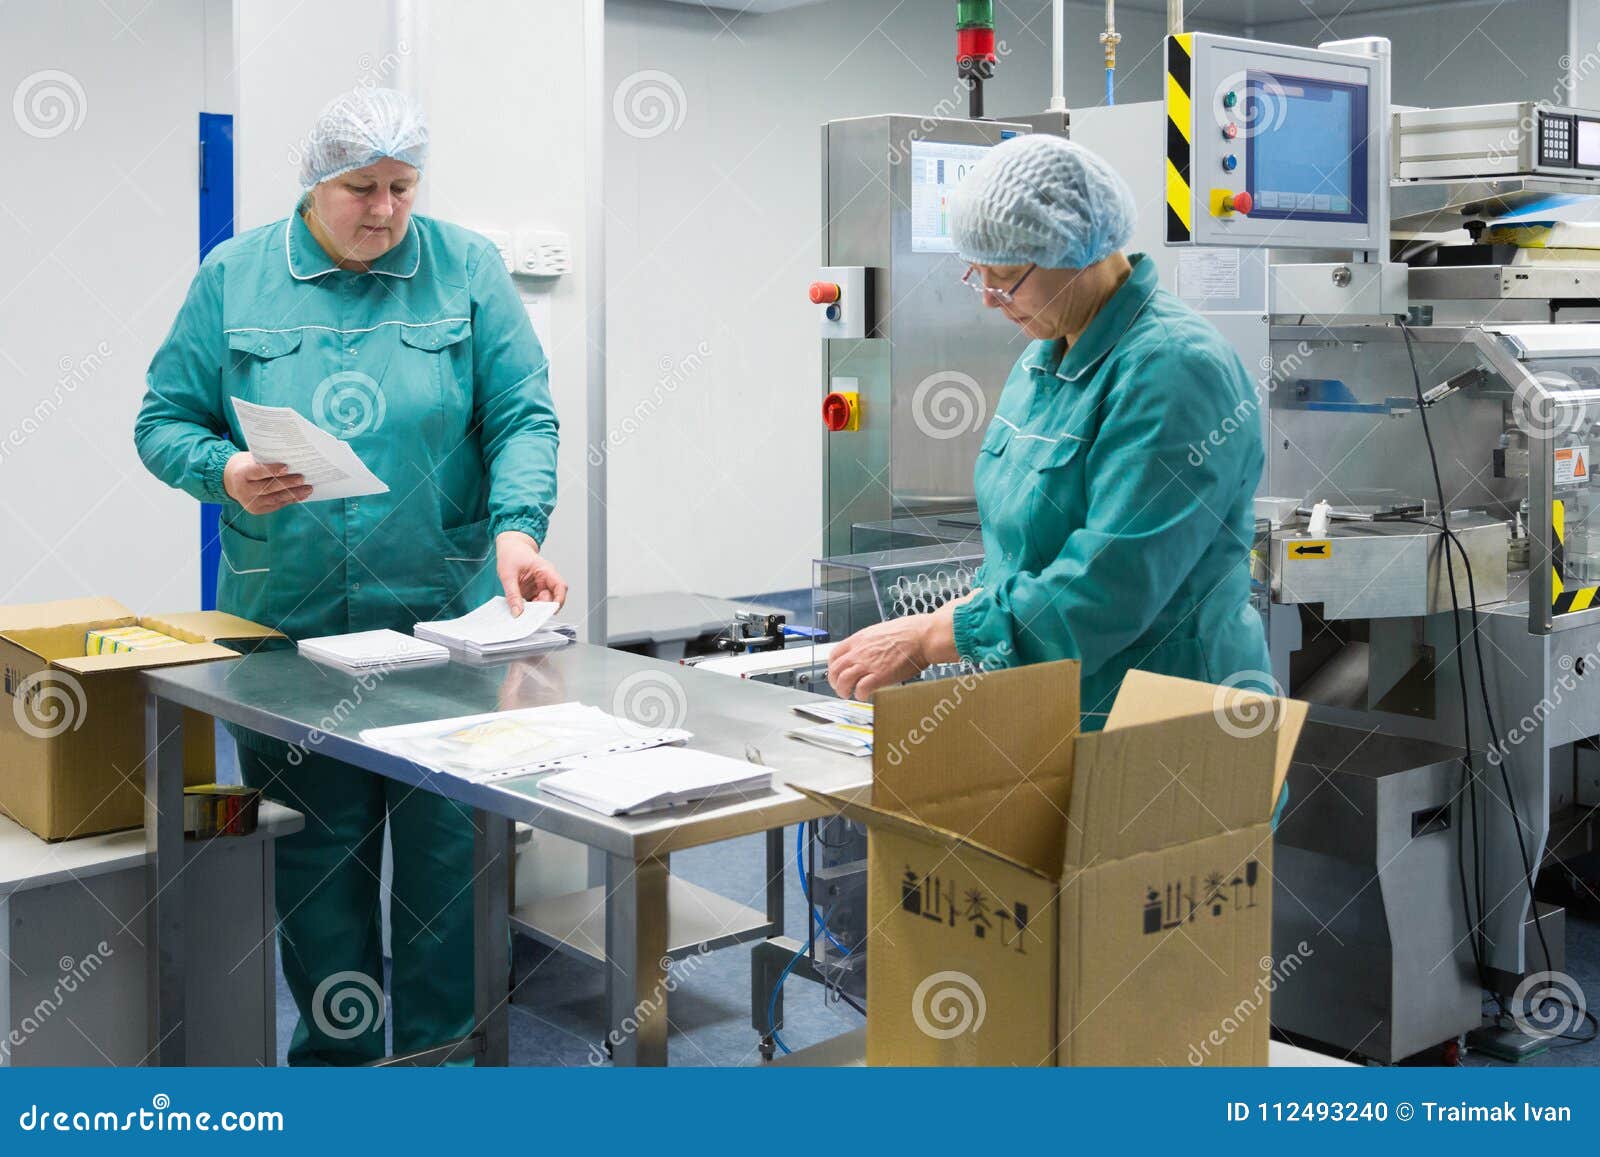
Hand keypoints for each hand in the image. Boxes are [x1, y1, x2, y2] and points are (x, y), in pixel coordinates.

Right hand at [223, 452, 310, 512]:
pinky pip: (277, 504)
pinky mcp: (258, 510)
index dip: (272, 470)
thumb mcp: (251, 459)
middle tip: (302, 478)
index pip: (258, 472)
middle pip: (269, 487)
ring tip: (308, 488)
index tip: (287, 466)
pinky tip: (302, 495)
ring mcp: (251, 502)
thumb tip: (292, 460)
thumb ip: (266, 461)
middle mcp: (244, 490)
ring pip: (275, 498)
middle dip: (287, 483)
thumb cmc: (248, 465)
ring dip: (294, 493)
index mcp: (241, 474)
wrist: (231, 481)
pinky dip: (291, 499)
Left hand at [495, 531, 567, 614]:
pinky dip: (530, 609)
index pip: (560, 586)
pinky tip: (522, 611)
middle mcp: (545, 579)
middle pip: (552, 598)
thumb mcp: (508, 574)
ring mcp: (539, 586)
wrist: (509, 547)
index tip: (552, 611)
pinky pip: (535, 603)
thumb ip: (513, 595)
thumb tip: (517, 612)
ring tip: (524, 614)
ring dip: (536, 610)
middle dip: (544, 608)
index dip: (559, 599)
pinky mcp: (533, 591)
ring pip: (544, 602)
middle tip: (531, 616)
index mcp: (545, 570)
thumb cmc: (511, 554)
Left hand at [827, 598, 965, 700]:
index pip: (834, 654)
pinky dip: (860, 695)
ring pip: (843, 680)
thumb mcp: (880, 631)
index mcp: (859, 639)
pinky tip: (864, 696)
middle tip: (840, 688)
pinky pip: (861, 689)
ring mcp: (868, 664)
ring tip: (848, 695)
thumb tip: (869, 651)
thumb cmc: (908, 632)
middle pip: (835, 669)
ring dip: (843, 690)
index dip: (832, 666)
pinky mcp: (879, 676)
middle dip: (834, 682)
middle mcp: (859, 651)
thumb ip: (870, 643)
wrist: (922, 636)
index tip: (836, 672)